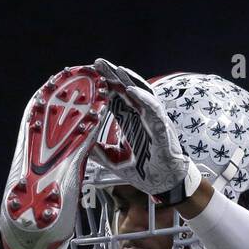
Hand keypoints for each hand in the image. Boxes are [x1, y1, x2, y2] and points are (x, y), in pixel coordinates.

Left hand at [92, 58, 199, 201]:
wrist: (166, 186)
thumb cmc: (146, 173)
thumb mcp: (115, 162)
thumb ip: (99, 153)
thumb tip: (82, 145)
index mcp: (131, 122)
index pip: (116, 98)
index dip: (104, 85)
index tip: (90, 74)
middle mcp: (142, 117)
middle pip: (127, 90)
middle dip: (113, 75)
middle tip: (98, 62)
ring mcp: (153, 121)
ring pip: (142, 94)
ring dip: (130, 80)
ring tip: (116, 69)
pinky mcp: (163, 129)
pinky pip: (154, 110)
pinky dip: (144, 99)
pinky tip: (132, 90)